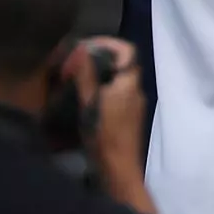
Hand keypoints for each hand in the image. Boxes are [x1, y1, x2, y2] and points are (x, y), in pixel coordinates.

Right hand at [68, 36, 147, 190]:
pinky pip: (117, 93)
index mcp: (129, 83)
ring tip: (77, 77)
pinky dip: (102, 88)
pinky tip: (86, 97)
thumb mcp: (90, 104)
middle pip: (122, 63)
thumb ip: (87, 76)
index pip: (127, 50)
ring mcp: (134, 104)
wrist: (119, 170)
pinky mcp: (129, 116)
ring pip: (118, 79)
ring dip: (99, 74)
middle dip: (100, 58)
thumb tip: (84, 50)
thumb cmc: (104, 136)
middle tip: (77, 62)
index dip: (108, 43)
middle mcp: (136, 90)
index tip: (86, 46)